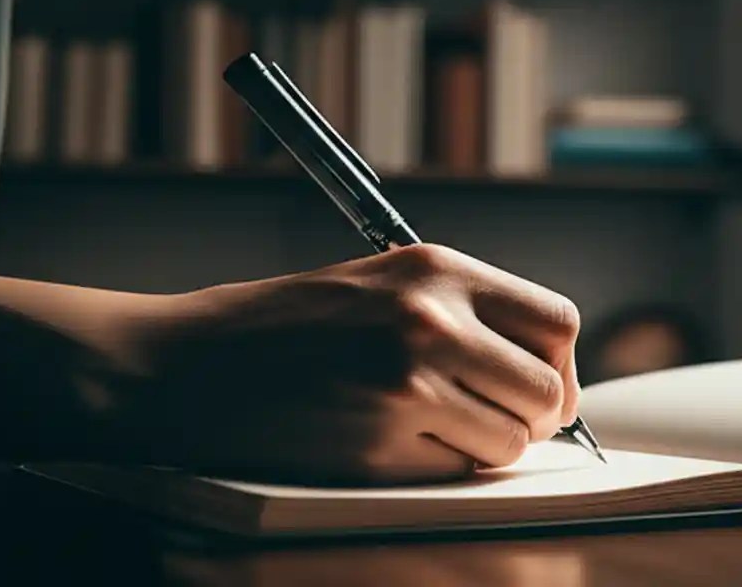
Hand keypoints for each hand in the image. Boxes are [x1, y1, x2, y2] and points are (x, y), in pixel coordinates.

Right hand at [107, 244, 581, 483]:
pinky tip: (394, 444)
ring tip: (435, 429)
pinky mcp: (377, 446)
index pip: (558, 322)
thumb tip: (540, 366)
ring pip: (511, 442)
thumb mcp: (382, 284)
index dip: (559, 366)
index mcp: (438, 269)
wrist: (183, 366)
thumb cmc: (280, 328)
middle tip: (502, 421)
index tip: (541, 387)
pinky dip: (440, 469)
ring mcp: (407, 384)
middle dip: (534, 417)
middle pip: (548, 391)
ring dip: (487, 447)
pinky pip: (457, 473)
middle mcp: (431, 320)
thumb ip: (462, 313)